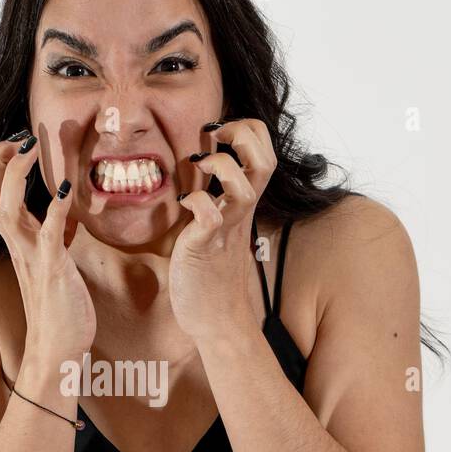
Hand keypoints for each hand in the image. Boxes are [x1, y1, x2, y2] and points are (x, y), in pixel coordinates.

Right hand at [0, 136, 96, 366]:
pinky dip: (57, 209)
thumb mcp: (55, 266)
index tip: (16, 143)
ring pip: (8, 207)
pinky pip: (49, 233)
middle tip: (20, 137)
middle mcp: (18, 246)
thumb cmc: (59, 312)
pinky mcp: (53, 269)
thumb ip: (56, 240)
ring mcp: (32, 257)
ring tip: (33, 147)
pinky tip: (66, 189)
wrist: (57, 352)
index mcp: (17, 243)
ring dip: (19, 174)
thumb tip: (67, 218)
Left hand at [169, 119, 276, 341]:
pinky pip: (209, 215)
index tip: (220, 131)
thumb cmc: (211, 274)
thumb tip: (200, 174)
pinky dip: (197, 201)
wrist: (216, 320)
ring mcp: (226, 230)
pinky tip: (185, 203)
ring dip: (222, 165)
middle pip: (266, 160)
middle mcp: (240, 214)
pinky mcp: (205, 247)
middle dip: (244, 134)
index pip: (264, 154)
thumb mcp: (218, 226)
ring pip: (246, 187)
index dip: (248, 131)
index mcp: (243, 205)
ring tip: (200, 164)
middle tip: (216, 134)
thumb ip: (217, 200)